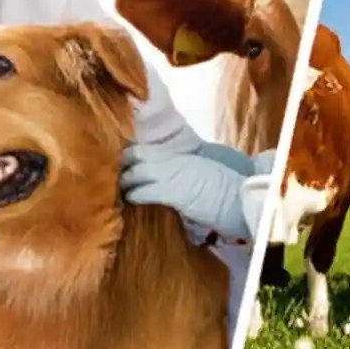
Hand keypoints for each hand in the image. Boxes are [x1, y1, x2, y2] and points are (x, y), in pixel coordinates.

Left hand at [120, 142, 249, 239]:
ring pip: (133, 173)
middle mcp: (170, 159)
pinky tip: (131, 200)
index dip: (127, 155)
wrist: (236, 195)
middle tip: (112, 178)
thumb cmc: (220, 185)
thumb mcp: (195, 168)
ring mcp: (169, 174)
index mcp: (176, 153)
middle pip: (133, 156)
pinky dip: (134, 196)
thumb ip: (176, 167)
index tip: (119, 164)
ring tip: (118, 192)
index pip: (141, 148)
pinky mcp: (171, 192)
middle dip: (120, 167)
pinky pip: (143, 192)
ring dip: (124, 183)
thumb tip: (158, 175)